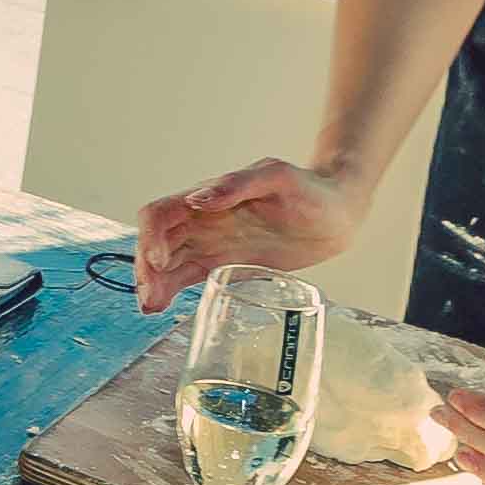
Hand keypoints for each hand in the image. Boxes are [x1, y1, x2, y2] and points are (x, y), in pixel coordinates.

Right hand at [132, 157, 356, 310]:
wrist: (338, 214)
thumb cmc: (311, 189)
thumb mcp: (278, 177)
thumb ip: (238, 184)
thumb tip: (198, 199)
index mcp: (208, 197)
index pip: (160, 213)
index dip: (151, 236)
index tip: (159, 261)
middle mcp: (201, 221)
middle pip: (155, 242)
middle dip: (146, 268)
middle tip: (151, 297)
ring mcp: (211, 244)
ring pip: (165, 263)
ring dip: (152, 283)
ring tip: (151, 307)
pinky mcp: (223, 265)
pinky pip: (186, 277)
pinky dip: (169, 291)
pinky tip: (160, 306)